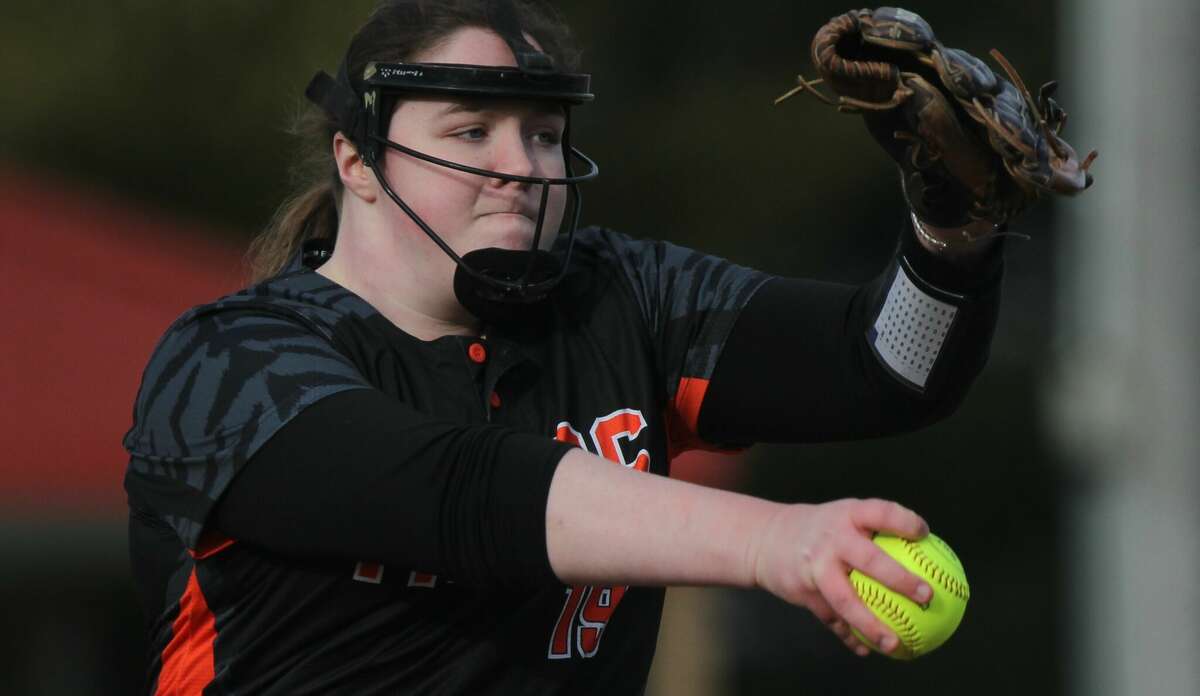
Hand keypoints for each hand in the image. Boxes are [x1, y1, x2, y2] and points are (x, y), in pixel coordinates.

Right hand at [750, 498, 931, 655]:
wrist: (764, 539)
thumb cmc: (819, 530)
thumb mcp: (842, 516)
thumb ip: (874, 529)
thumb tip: (923, 550)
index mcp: (847, 515)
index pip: (880, 513)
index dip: (903, 522)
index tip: (924, 534)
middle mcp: (832, 539)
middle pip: (869, 560)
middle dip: (899, 579)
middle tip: (926, 595)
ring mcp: (816, 566)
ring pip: (847, 600)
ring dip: (871, 624)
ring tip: (894, 643)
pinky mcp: (804, 591)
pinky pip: (831, 618)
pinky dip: (849, 635)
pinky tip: (864, 648)